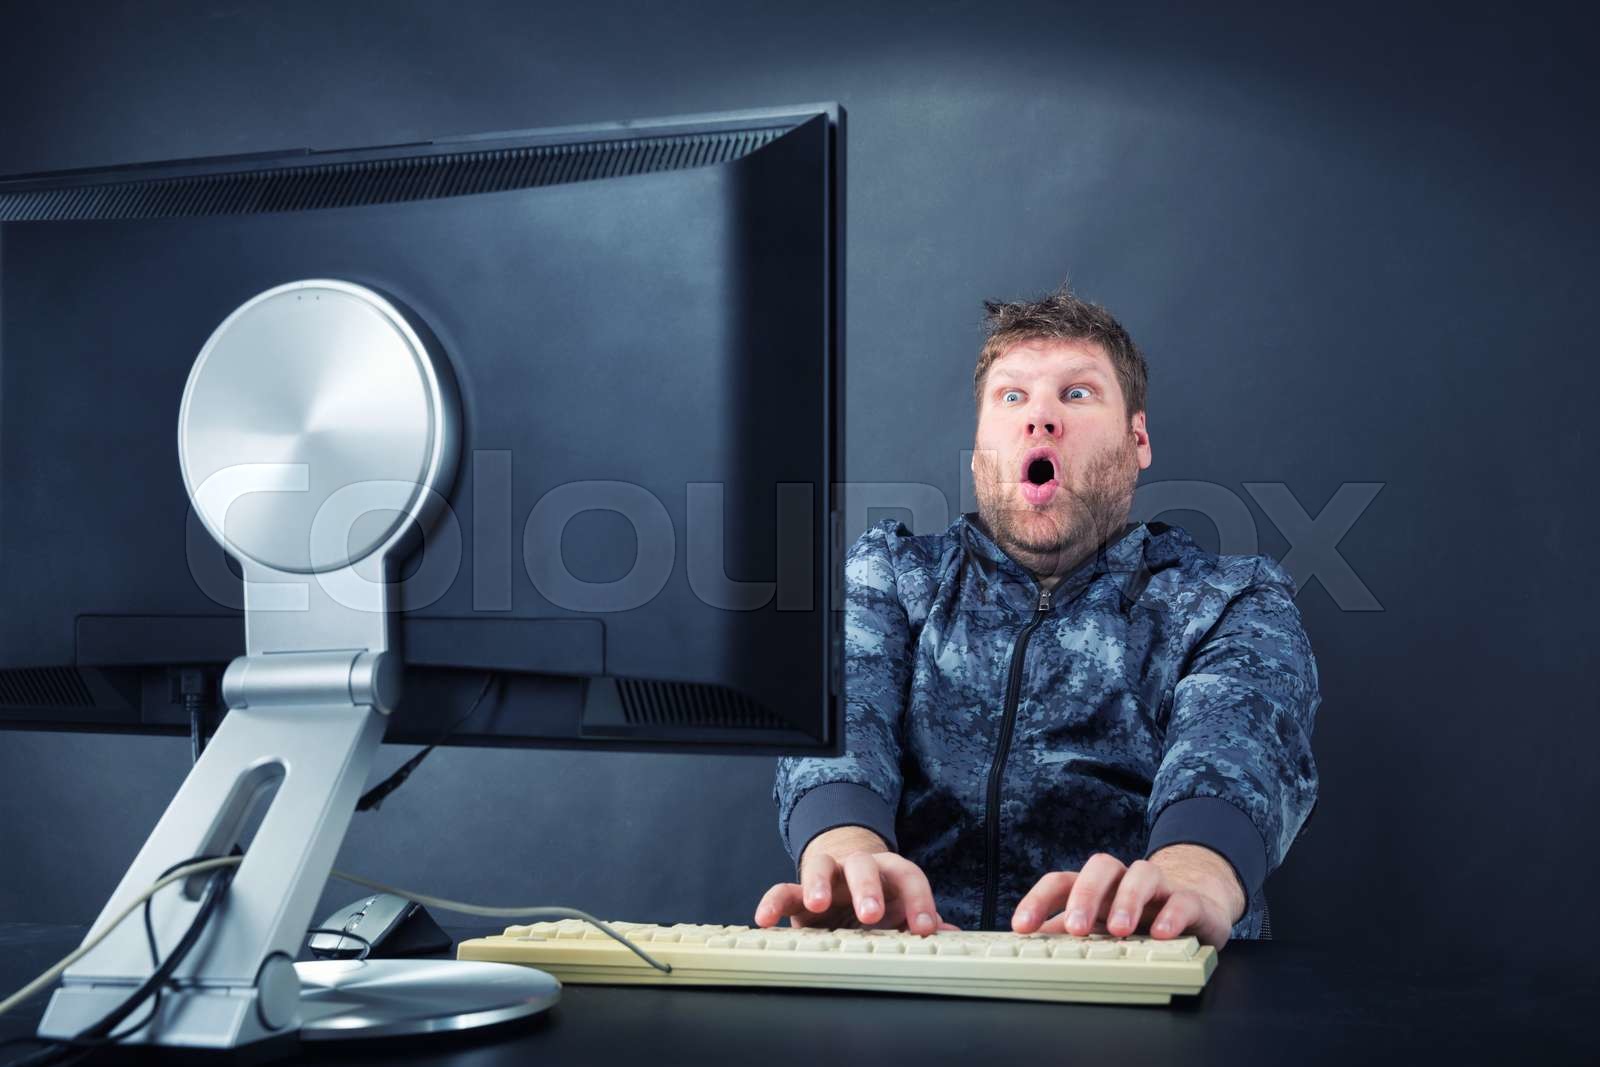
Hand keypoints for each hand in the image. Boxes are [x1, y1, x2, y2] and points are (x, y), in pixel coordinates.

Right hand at [754, 826, 960, 933]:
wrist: (842, 873)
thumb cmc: (878, 898)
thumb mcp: (901, 910)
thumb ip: (920, 921)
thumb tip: (953, 936)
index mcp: (889, 872)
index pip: (907, 876)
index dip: (919, 899)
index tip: (925, 927)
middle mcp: (857, 867)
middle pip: (864, 865)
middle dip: (868, 888)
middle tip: (872, 914)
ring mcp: (826, 876)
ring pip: (821, 867)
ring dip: (819, 884)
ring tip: (817, 905)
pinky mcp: (798, 892)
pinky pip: (783, 890)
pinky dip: (772, 902)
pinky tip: (764, 919)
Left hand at [1008, 847, 1245, 947]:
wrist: (1194, 910)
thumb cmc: (1137, 919)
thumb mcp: (1099, 930)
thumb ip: (1065, 938)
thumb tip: (1025, 951)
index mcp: (1095, 887)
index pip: (1060, 882)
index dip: (1038, 900)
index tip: (1022, 926)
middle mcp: (1123, 880)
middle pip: (1100, 868)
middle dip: (1085, 895)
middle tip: (1075, 928)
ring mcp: (1158, 887)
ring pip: (1141, 874)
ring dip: (1127, 901)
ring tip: (1119, 931)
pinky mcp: (1190, 901)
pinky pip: (1182, 900)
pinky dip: (1171, 915)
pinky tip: (1161, 934)